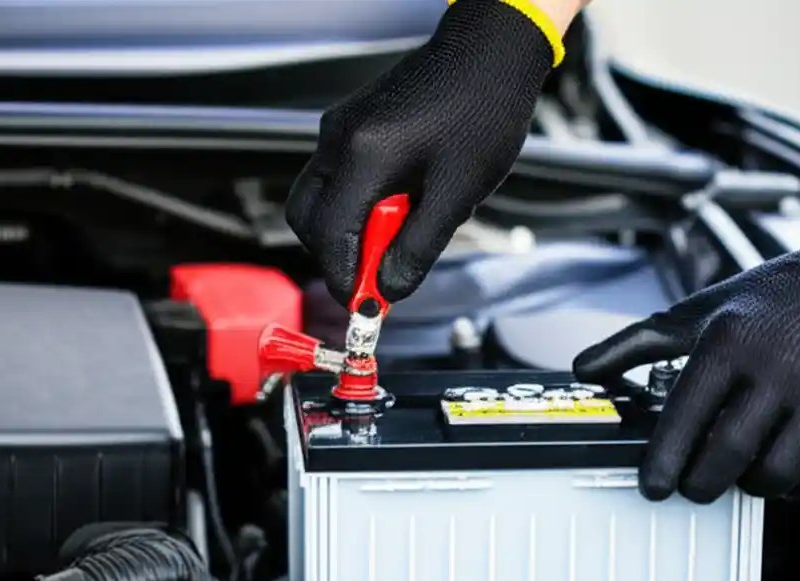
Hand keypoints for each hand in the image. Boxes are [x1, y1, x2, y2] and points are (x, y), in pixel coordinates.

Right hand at [286, 0, 558, 305]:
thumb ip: (417, 247)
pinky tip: (401, 205)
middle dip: (336, 255)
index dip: (343, 278)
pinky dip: (357, 204)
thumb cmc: (483, 112)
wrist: (491, 53)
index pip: (328, 235)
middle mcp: (339, 139)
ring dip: (349, 229)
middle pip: (308, 218)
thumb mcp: (458, 193)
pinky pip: (337, 177)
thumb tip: (388, 289)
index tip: (363, 307)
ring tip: (399, 235)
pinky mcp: (351, 124)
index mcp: (363, 155)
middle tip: (378, 276)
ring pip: (319, 198)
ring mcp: (340, 128)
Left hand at [573, 201, 799, 502]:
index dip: (663, 462)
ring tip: (734, 474)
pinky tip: (776, 472)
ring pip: (772, 475)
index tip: (651, 486)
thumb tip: (584, 369)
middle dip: (700, 484)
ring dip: (746, 487)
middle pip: (726, 456)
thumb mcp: (702, 309)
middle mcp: (775, 372)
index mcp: (730, 344)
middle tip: (690, 487)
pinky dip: (791, 488)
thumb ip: (637, 342)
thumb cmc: (779, 296)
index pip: (685, 417)